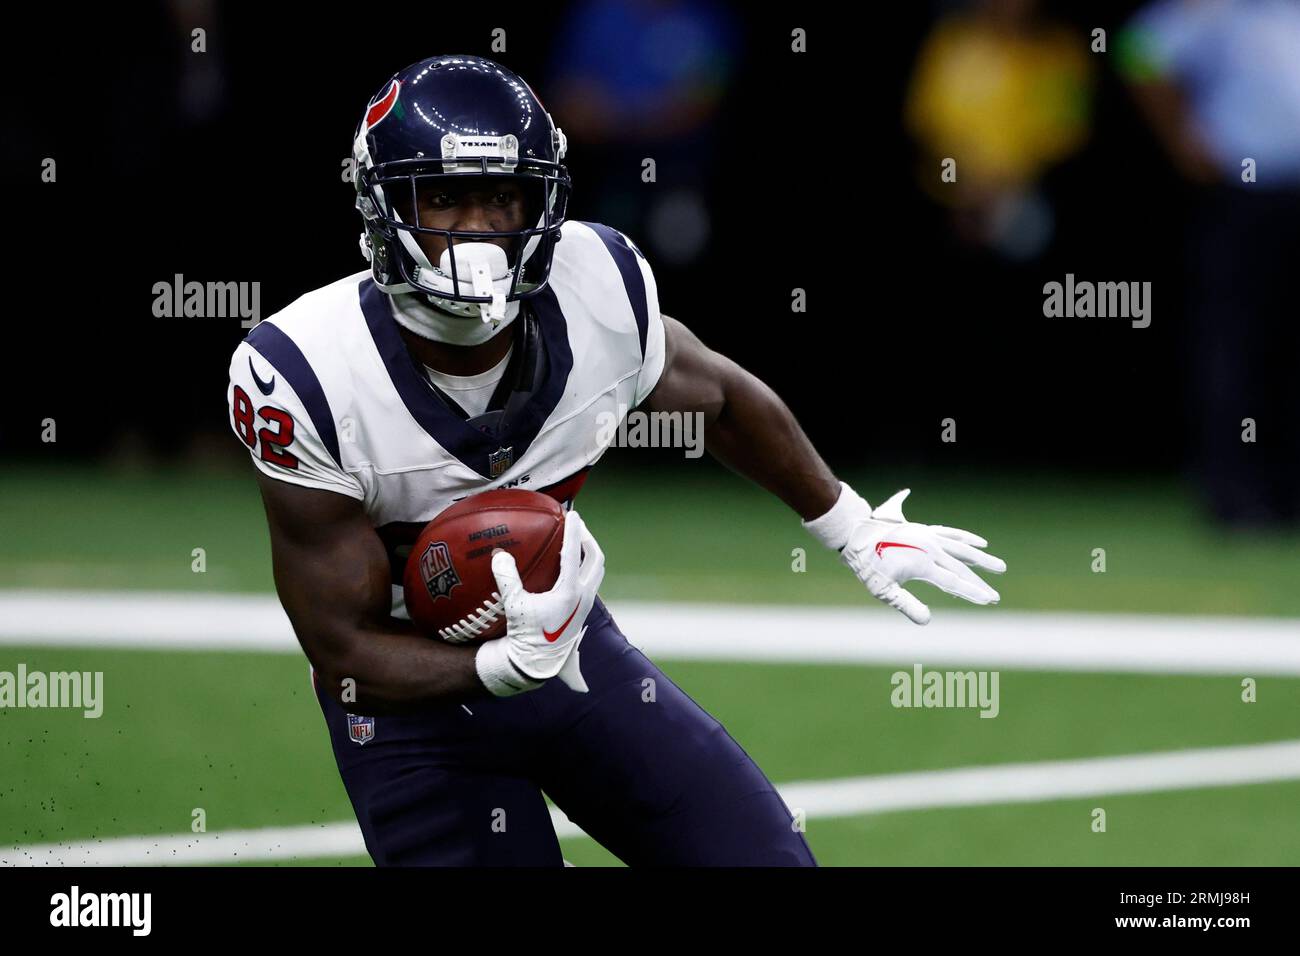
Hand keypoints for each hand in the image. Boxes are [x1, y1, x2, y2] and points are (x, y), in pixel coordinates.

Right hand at [474, 508, 604, 694]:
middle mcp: (583, 597)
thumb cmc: (525, 635)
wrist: (537, 664)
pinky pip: (590, 581)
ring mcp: (586, 604)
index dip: (574, 531)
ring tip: (577, 541)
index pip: (574, 554)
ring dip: (589, 553)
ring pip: (597, 570)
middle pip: (596, 558)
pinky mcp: (583, 610)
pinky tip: (569, 565)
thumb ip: (506, 578)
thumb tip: (499, 554)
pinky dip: (584, 567)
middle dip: (588, 538)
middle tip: (577, 524)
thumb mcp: (513, 605)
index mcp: (569, 592)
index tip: (573, 514)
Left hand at [804, 483, 1004, 624]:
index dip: (972, 593)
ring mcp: (928, 537)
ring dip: (981, 559)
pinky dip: (966, 538)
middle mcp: (929, 549)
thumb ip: (906, 605)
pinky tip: (980, 542)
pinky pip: (950, 533)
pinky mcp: (924, 530)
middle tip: (996, 597)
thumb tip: (927, 621)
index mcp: (922, 564)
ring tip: (1000, 566)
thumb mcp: (883, 590)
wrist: (855, 533)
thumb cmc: (867, 565)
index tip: (989, 601)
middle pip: (961, 568)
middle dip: (980, 583)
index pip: (953, 582)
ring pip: (961, 548)